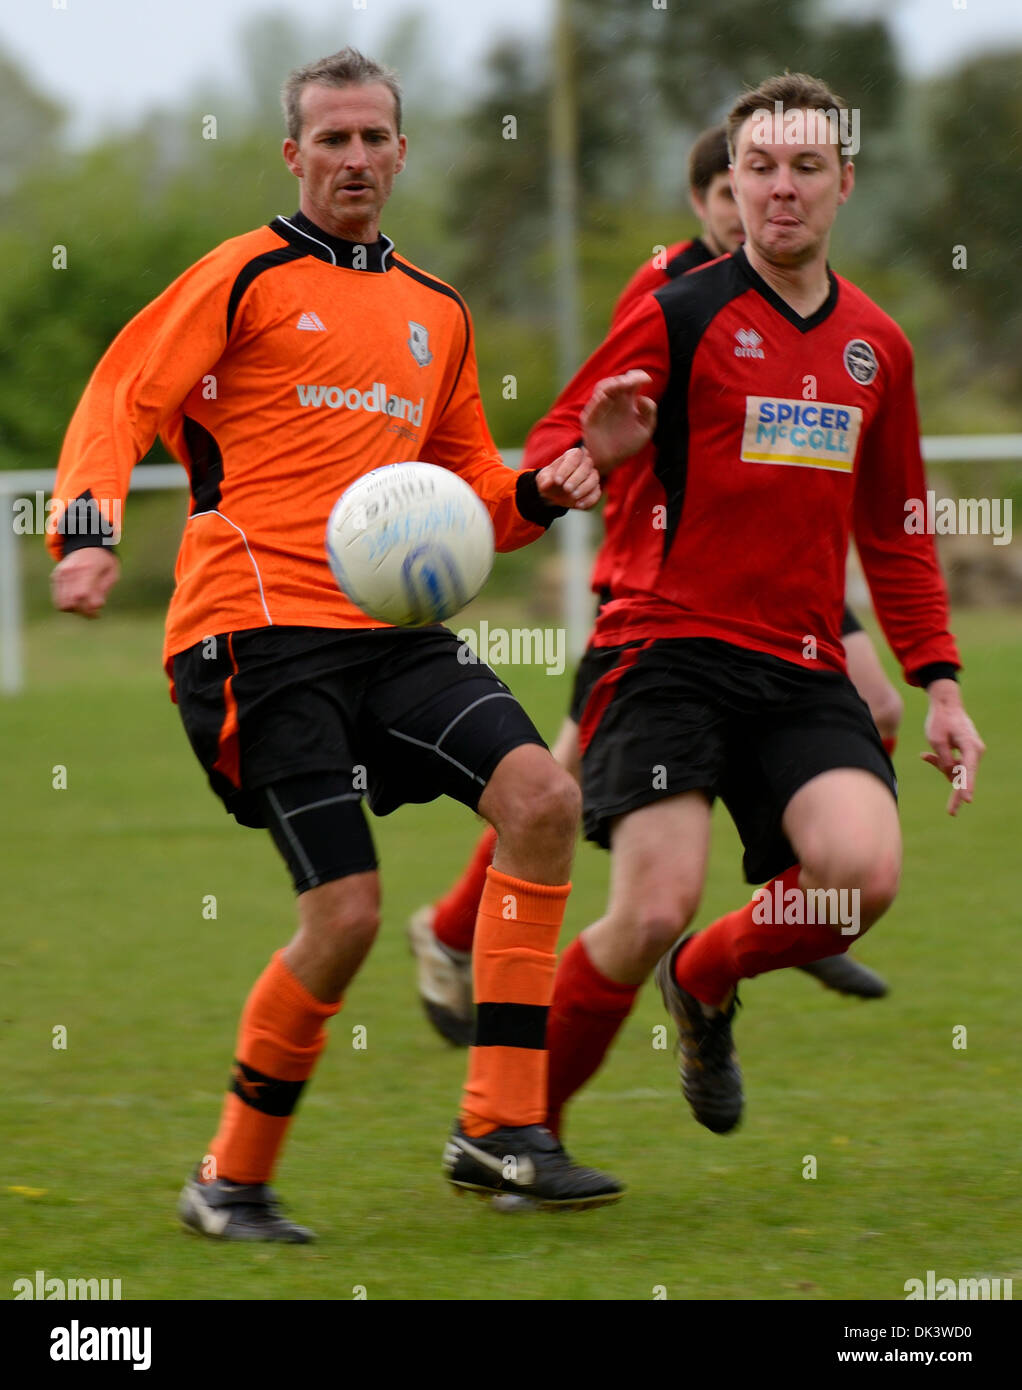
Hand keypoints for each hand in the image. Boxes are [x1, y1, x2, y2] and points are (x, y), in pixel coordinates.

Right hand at [50, 548, 119, 618]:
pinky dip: (67, 604)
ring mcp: (61, 574)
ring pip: (62, 604)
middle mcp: (71, 571)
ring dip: (74, 610)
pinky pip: (58, 599)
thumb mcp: (111, 574)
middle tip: (92, 613)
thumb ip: (103, 590)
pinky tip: (78, 601)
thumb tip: (96, 607)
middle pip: (71, 602)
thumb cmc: (103, 561)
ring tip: (85, 607)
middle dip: (82, 612)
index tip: (97, 614)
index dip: (88, 610)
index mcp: (88, 569)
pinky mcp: (55, 577)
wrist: (87, 543)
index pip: (82, 595)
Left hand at [535, 446, 600, 510]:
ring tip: (572, 497)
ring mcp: (592, 476)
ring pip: (594, 479)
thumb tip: (550, 482)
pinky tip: (578, 505)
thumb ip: (545, 480)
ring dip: (584, 489)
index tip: (557, 481)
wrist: (554, 493)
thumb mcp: (543, 479)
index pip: (575, 456)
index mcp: (572, 455)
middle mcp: (585, 463)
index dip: (566, 468)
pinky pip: (596, 493)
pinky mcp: (595, 489)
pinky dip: (589, 500)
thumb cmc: (550, 481)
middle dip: (576, 479)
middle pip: (586, 467)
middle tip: (566, 489)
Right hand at [580, 370, 656, 473]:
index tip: (647, 380)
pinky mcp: (589, 419)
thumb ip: (649, 412)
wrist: (612, 461)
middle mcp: (612, 401)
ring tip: (622, 385)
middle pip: (615, 381)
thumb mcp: (645, 429)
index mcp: (626, 401)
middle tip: (634, 382)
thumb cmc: (627, 444)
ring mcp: (599, 409)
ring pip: (601, 388)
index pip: (630, 381)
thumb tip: (641, 398)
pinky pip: (592, 408)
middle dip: (625, 380)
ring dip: (611, 385)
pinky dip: (598, 402)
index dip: (638, 376)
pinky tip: (606, 398)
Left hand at [921, 679, 984, 814]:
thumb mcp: (936, 739)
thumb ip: (943, 758)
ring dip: (940, 767)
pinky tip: (926, 756)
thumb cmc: (940, 720)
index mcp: (970, 745)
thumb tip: (950, 775)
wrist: (946, 705)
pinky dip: (940, 762)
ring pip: (955, 771)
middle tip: (951, 813)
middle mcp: (975, 751)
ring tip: (927, 755)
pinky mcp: (965, 754)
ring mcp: (971, 753)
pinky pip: (952, 765)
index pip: (969, 769)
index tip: (967, 799)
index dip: (967, 785)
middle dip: (957, 794)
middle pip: (965, 776)